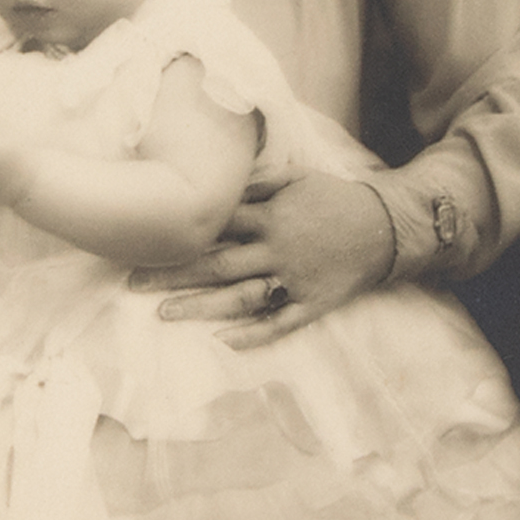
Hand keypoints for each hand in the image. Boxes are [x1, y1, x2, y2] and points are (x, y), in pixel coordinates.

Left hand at [128, 166, 394, 347]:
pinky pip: (280, 323)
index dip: (176, 232)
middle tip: (131, 283)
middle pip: (215, 265)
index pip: (212, 226)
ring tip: (163, 314)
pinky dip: (254, 335)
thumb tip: (219, 179)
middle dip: (171, 274)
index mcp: (268, 216)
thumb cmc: (334, 196)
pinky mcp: (313, 302)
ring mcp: (294, 279)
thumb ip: (256, 180)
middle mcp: (276, 249)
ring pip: (239, 298)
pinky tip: (224, 343)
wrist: (387, 225)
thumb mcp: (296, 176)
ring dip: (200, 307)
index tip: (142, 237)